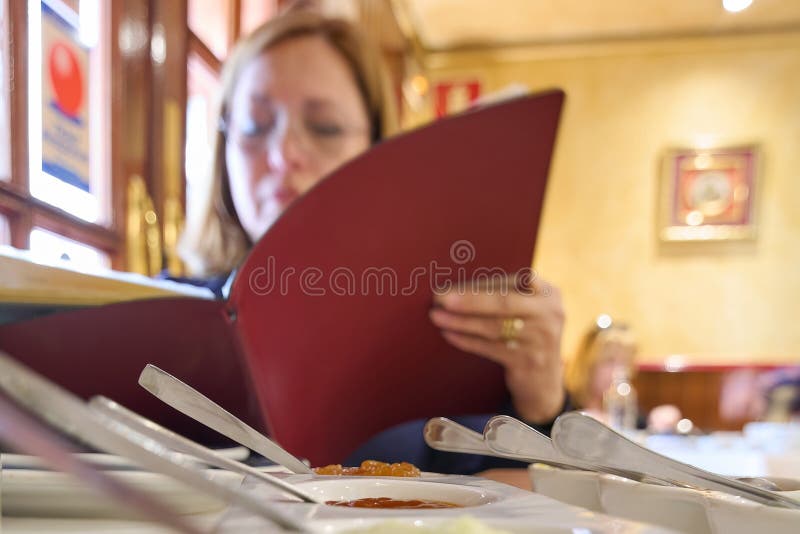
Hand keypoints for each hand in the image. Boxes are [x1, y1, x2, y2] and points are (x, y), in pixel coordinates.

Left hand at [429, 277, 564, 423]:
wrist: (543, 381)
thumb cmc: (526, 334)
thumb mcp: (529, 311)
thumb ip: (508, 294)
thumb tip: (458, 285)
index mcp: (549, 294)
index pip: (515, 280)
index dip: (486, 281)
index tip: (457, 277)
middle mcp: (549, 314)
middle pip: (504, 303)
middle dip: (468, 299)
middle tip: (439, 295)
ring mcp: (541, 340)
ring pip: (493, 327)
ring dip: (461, 320)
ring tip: (436, 315)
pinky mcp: (527, 362)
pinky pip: (490, 347)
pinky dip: (467, 340)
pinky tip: (449, 333)